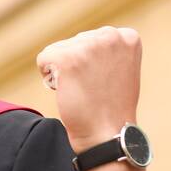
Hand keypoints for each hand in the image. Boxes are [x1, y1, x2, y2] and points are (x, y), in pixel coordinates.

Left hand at [35, 26, 141, 153]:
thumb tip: (85, 41)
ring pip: (57, 51)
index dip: (90, 63)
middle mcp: (111, 36)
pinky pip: (43, 59)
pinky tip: (66, 90)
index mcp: (127, 37)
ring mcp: (89, 46)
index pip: (91, 38)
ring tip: (82, 91)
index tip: (103, 81)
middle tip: (92, 89)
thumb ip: (108, 51)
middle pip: (73, 43)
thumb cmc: (112, 108)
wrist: (108, 135)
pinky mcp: (68, 58)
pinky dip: (48, 78)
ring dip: (62, 72)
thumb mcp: (121, 69)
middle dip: (75, 66)